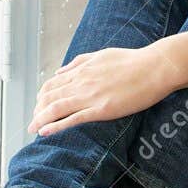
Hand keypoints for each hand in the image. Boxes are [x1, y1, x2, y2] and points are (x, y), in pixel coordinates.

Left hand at [27, 45, 175, 136]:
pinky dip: (56, 126)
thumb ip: (78, 62)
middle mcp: (81, 82)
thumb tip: (59, 71)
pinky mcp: (101, 109)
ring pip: (56, 108)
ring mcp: (90, 96)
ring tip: (32, 129)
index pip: (52, 84)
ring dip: (40, 119)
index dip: (41, 97)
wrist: (155, 67)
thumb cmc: (133, 61)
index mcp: (82, 70)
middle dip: (37, 110)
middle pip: (50, 97)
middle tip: (32, 121)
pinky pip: (73, 119)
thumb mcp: (101, 54)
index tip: (38, 106)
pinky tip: (44, 132)